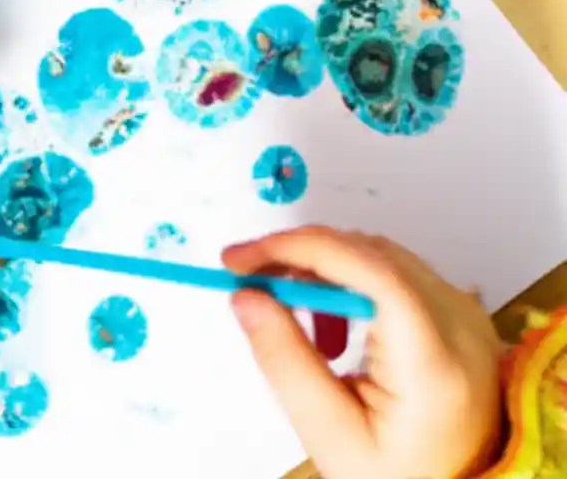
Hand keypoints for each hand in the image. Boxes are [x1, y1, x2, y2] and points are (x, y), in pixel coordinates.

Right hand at [223, 227, 503, 478]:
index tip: (239, 259)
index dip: (296, 249)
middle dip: (298, 254)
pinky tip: (329, 327)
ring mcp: (465, 315)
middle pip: (369, 254)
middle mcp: (460, 324)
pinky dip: (348, 283)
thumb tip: (246, 297)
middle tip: (246, 277)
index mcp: (432, 360)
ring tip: (286, 311)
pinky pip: (394, 274)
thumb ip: (285, 361)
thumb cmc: (396, 473)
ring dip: (321, 269)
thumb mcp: (328, 432)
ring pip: (379, 257)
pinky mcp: (458, 315)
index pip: (367, 269)